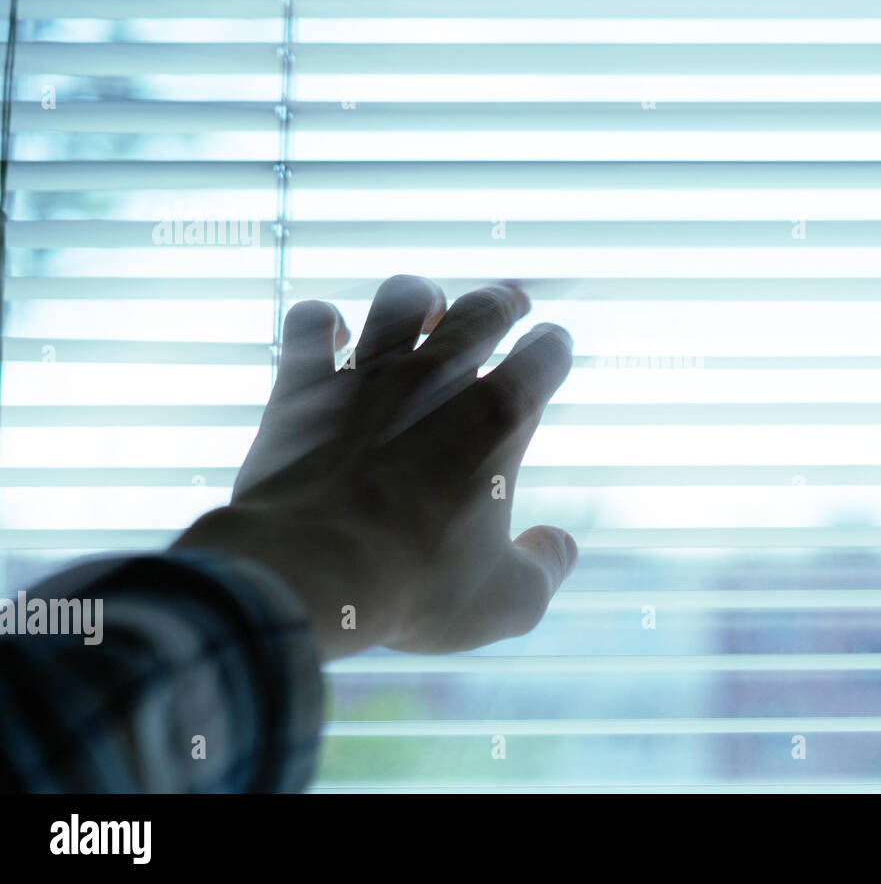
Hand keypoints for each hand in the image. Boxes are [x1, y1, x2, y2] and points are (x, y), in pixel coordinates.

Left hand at [173, 275, 577, 660]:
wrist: (310, 573)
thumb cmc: (416, 588)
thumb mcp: (508, 603)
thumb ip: (547, 568)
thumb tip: (560, 545)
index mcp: (501, 421)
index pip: (547, 355)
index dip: (555, 349)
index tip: (553, 351)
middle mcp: (439, 381)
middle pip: (483, 309)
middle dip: (504, 302)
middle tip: (512, 302)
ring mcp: (368, 377)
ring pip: (402, 298)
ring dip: (421, 296)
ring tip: (428, 306)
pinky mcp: (303, 387)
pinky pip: (310, 324)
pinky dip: (322, 321)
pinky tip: (332, 334)